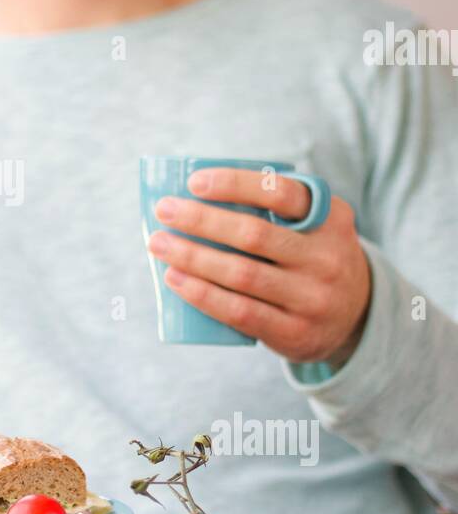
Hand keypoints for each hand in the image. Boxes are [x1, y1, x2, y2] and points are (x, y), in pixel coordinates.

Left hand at [146, 167, 370, 366]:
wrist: (355, 316)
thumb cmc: (311, 256)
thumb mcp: (315, 225)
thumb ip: (276, 208)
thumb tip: (196, 194)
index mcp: (332, 218)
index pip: (282, 193)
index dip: (235, 184)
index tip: (194, 182)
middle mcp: (327, 257)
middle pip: (253, 234)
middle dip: (201, 220)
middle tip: (164, 210)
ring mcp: (312, 298)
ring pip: (241, 274)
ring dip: (192, 257)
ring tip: (159, 244)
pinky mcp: (294, 332)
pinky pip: (239, 311)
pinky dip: (201, 294)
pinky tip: (175, 278)